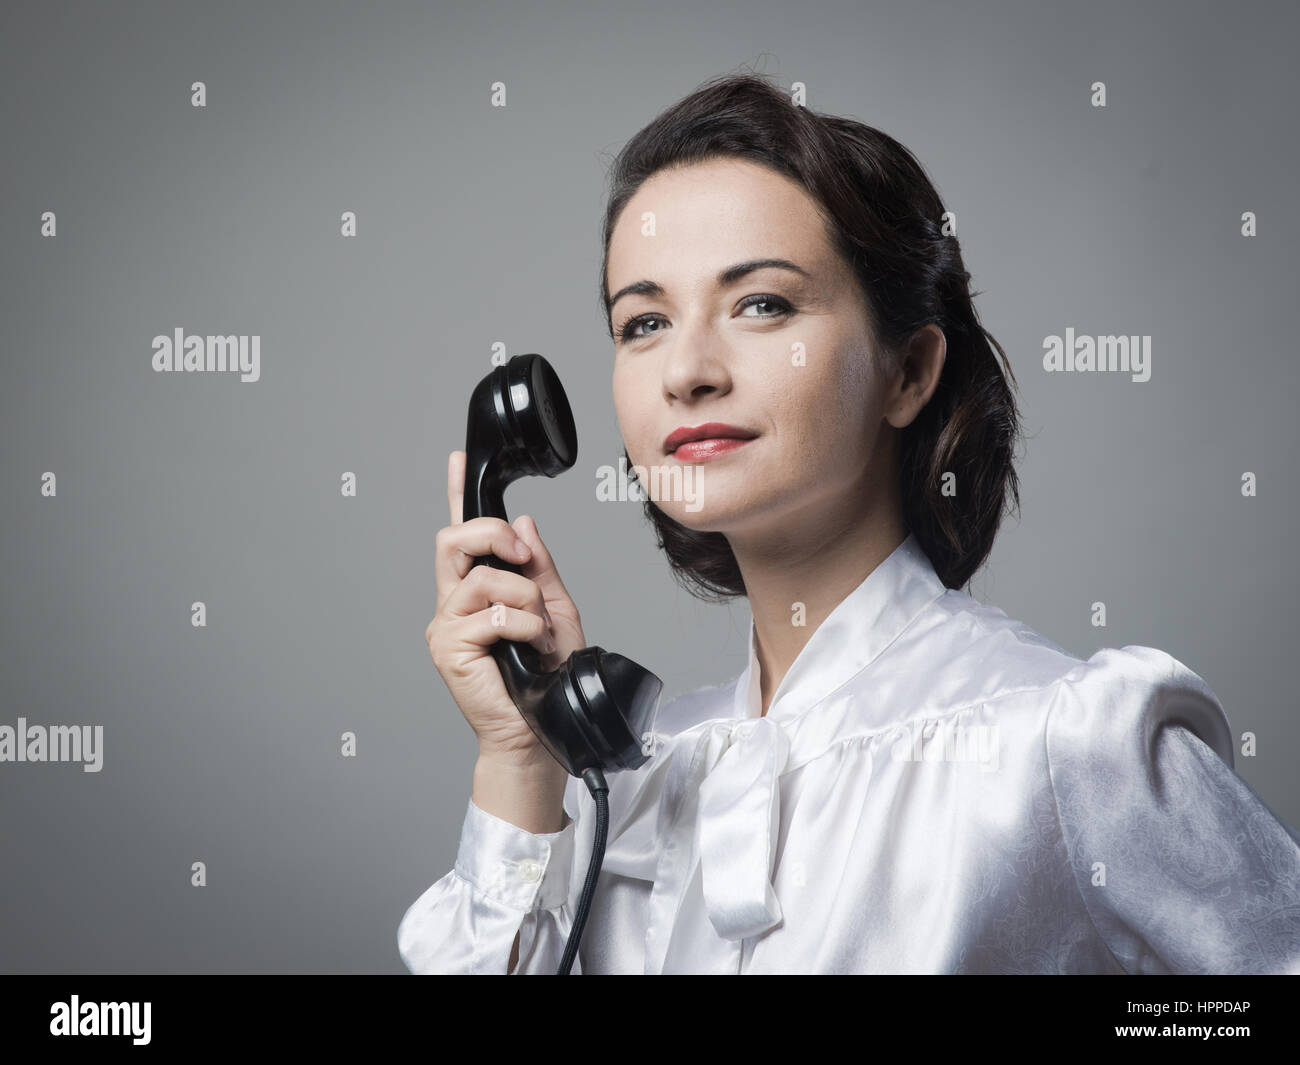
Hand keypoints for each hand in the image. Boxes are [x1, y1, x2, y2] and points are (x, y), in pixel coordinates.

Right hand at [424, 450, 586, 767]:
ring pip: (481, 579)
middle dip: (492, 535)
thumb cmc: (549, 675)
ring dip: (524, 599)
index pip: (461, 535)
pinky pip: (491, 615)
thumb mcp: (554, 610)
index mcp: (476, 591)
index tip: (458, 459)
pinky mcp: (448, 649)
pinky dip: (523, 626)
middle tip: (523, 556)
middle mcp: (453, 604)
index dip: (457, 494)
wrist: (544, 730)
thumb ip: (537, 568)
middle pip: (453, 540)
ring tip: (537, 631)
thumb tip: (524, 523)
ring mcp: (446, 626)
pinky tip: (531, 648)